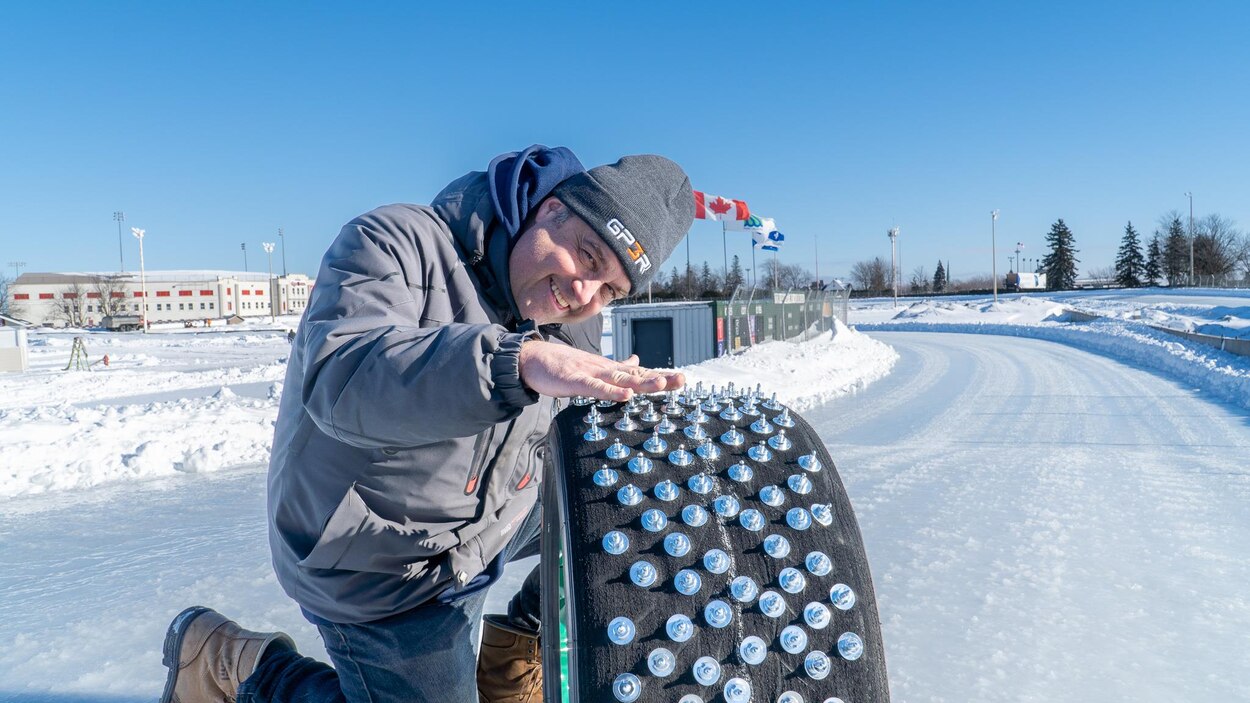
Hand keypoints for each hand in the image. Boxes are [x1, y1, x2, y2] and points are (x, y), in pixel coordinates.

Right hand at [518, 340, 684, 401]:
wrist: (531, 358)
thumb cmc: (561, 365)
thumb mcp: (593, 367)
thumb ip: (616, 367)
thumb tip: (637, 361)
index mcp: (609, 370)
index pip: (639, 373)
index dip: (660, 376)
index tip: (681, 379)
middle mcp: (604, 370)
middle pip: (636, 375)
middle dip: (659, 378)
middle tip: (681, 380)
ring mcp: (589, 374)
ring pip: (619, 379)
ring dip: (640, 382)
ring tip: (660, 384)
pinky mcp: (574, 380)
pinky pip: (594, 387)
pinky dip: (610, 391)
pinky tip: (624, 395)